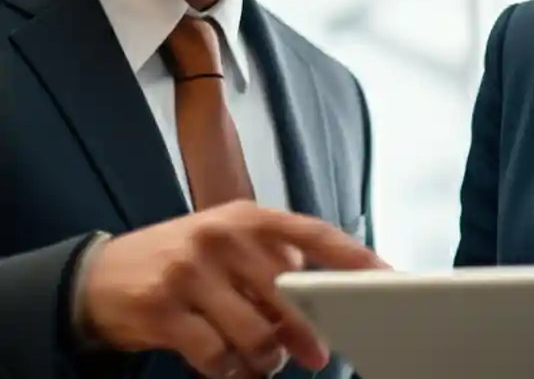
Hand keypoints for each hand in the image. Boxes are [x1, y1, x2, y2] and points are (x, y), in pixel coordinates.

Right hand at [81, 200, 388, 377]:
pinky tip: (226, 367)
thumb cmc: (182, 263)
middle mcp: (223, 236)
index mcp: (249, 217)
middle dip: (307, 331)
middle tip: (316, 354)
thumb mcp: (229, 252)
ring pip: (256, 332)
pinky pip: (217, 356)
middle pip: (290, 292)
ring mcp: (191, 270)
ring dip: (264, 358)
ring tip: (259, 359)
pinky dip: (229, 371)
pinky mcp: (164, 308)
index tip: (387, 278)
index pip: (315, 234)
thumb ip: (273, 274)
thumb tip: (321, 317)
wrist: (99, 277)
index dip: (355, 257)